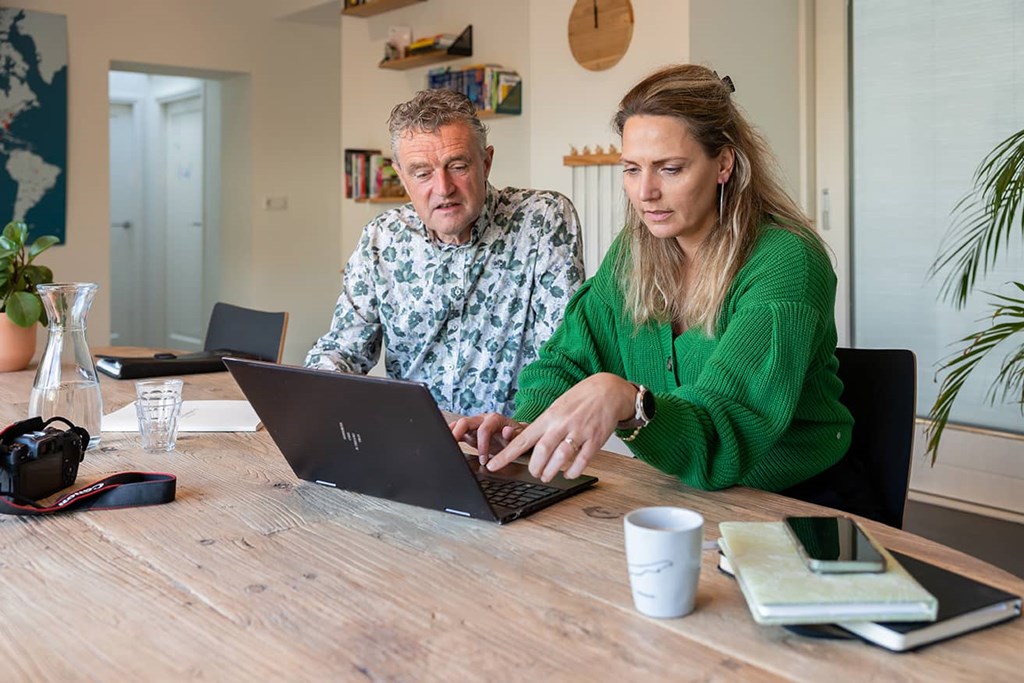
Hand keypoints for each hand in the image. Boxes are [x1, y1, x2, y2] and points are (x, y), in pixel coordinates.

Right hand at [449, 413, 525, 464]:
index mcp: (495, 419)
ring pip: (458, 425)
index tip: (484, 460)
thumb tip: (507, 431)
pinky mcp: (469, 431)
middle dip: (457, 433)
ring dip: (451, 432)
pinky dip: (451, 435)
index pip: (484, 429)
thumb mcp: (520, 437)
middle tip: (452, 445)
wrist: (515, 435)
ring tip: (444, 442)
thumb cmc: (517, 436)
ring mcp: (474, 424)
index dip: (482, 445)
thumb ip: (514, 435)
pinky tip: (446, 442)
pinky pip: (457, 431)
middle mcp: (482, 419)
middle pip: (465, 422)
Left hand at [484, 373, 637, 481]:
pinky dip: (573, 471)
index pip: (523, 438)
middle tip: (534, 473)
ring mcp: (580, 432)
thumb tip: (529, 444)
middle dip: (534, 468)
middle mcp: (562, 424)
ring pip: (561, 457)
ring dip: (551, 471)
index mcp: (549, 416)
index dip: (506, 454)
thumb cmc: (579, 399)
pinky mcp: (596, 439)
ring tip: (547, 476)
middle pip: (542, 451)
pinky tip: (569, 473)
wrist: (607, 390)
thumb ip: (545, 426)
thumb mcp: (557, 407)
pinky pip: (582, 461)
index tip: (493, 465)